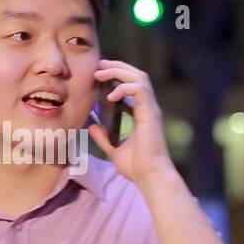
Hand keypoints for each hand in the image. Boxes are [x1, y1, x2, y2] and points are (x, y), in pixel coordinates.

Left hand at [88, 59, 175, 184]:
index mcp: (142, 114)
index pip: (132, 85)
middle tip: (99, 66)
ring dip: (119, 72)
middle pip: (137, 76)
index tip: (100, 73)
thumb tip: (92, 126)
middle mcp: (148, 108)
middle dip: (117, 67)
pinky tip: (110, 95)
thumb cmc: (137, 167)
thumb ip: (103, 137)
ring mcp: (151, 109)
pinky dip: (124, 88)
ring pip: (140, 78)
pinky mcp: (151, 114)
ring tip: (101, 73)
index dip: (118, 76)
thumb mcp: (114, 149)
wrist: (150, 177)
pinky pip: (139, 90)